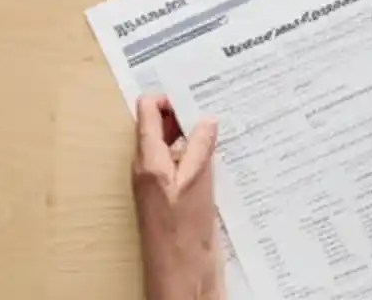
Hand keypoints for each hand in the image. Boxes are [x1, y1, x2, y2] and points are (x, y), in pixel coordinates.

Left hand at [131, 94, 222, 299]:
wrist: (181, 277)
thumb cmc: (182, 235)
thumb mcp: (195, 183)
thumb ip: (198, 148)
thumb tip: (206, 121)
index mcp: (148, 160)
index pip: (148, 111)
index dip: (169, 98)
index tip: (196, 93)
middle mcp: (150, 168)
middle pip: (161, 126)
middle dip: (186, 113)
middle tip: (215, 104)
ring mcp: (163, 184)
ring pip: (176, 146)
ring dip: (196, 136)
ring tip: (224, 128)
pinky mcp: (176, 198)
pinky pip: (185, 166)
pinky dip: (201, 156)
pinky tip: (223, 158)